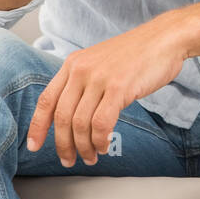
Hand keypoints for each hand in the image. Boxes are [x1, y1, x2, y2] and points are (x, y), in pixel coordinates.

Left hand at [26, 12, 189, 166]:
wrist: (165, 38)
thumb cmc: (137, 54)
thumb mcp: (100, 62)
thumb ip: (84, 82)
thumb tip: (74, 115)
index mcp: (73, 64)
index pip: (46, 100)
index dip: (37, 127)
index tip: (34, 146)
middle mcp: (81, 70)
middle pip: (62, 117)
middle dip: (63, 145)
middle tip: (70, 160)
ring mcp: (100, 78)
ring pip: (81, 123)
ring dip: (84, 147)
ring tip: (92, 156)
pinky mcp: (119, 87)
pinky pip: (101, 123)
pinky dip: (100, 140)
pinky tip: (104, 145)